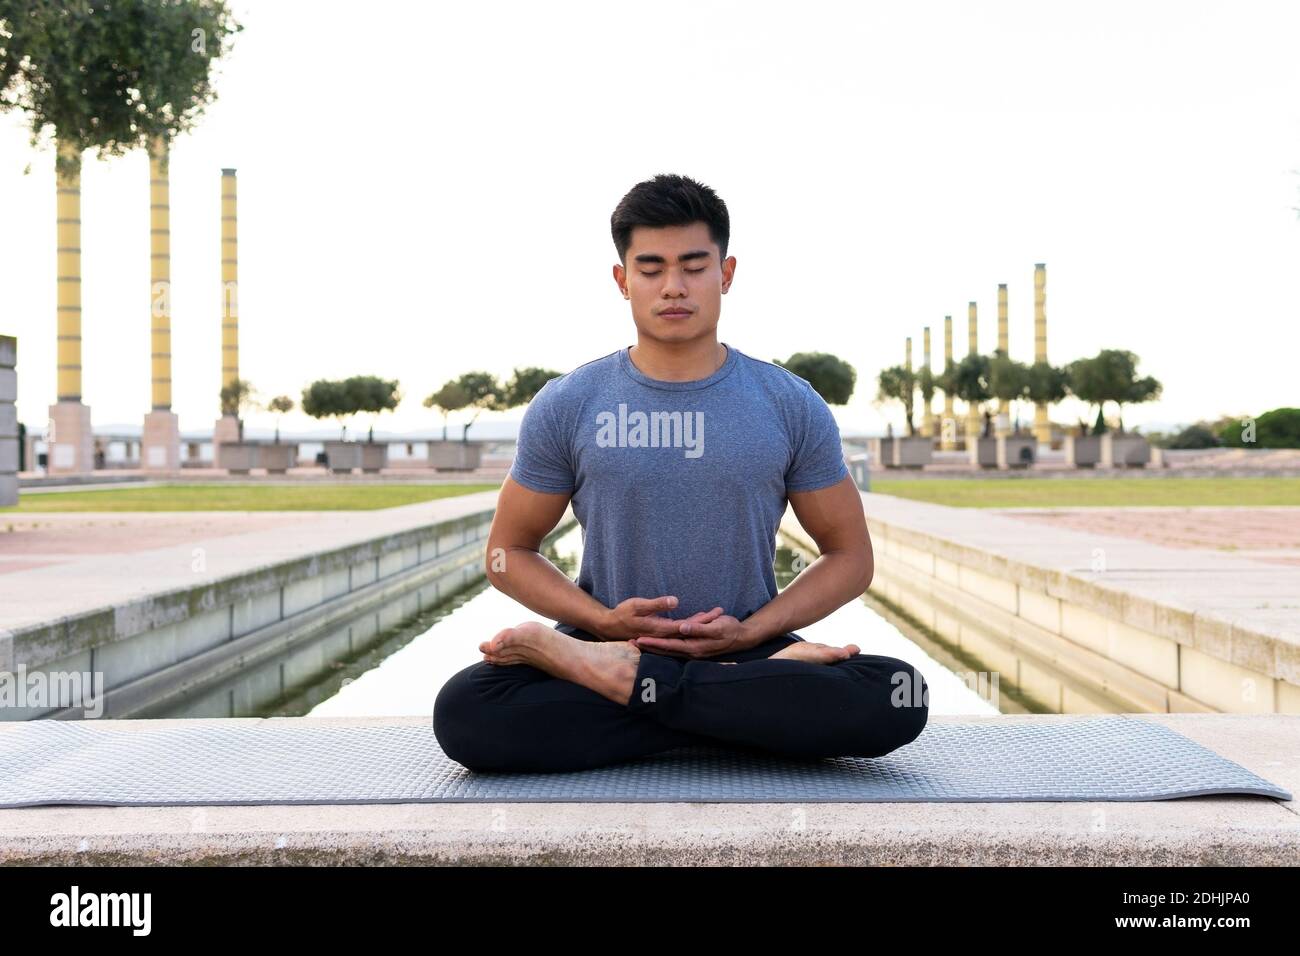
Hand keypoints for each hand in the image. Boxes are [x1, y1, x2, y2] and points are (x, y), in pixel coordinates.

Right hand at [597, 595, 720, 640]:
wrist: (610, 626)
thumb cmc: (623, 613)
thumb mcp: (638, 605)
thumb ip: (657, 604)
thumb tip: (675, 601)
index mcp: (660, 629)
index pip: (686, 627)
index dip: (700, 621)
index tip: (714, 616)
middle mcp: (664, 635)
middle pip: (689, 630)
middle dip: (705, 623)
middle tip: (720, 614)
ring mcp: (662, 635)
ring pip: (685, 631)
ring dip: (699, 623)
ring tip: (714, 614)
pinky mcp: (660, 632)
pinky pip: (679, 630)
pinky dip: (689, 624)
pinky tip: (698, 618)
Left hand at [629, 608, 756, 659]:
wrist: (743, 637)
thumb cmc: (730, 630)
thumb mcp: (716, 627)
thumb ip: (699, 628)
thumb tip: (682, 628)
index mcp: (694, 647)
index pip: (668, 645)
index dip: (653, 643)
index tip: (638, 640)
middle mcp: (691, 651)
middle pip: (665, 650)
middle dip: (648, 647)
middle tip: (630, 643)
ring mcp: (692, 650)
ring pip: (669, 649)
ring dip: (654, 646)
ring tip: (638, 642)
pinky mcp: (694, 646)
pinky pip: (676, 646)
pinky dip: (665, 644)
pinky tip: (657, 641)